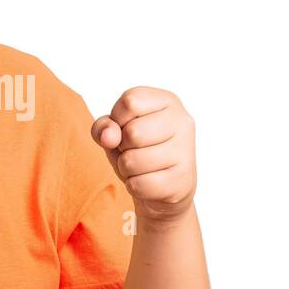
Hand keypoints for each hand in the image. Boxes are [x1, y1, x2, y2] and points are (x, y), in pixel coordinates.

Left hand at [91, 86, 196, 223]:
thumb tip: (109, 137)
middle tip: (135, 150)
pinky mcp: (182, 180)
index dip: (117, 119)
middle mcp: (182, 121)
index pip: (129, 102)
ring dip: (126, 168)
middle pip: (132, 132)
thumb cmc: (138, 151)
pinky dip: (134, 186)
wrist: (165, 186)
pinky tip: (148, 181)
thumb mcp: (116, 132)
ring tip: (141, 167)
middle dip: (122, 147)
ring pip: (132, 161)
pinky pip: (139, 184)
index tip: (126, 128)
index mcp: (167, 101)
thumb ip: (104, 127)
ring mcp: (185, 151)